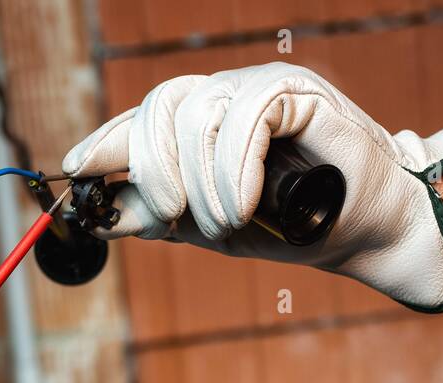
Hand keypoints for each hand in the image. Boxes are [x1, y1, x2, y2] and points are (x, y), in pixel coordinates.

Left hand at [62, 62, 442, 311]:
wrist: (367, 233)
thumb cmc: (297, 227)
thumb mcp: (214, 227)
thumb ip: (162, 216)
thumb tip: (102, 214)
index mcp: (207, 123)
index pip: (146, 117)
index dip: (108, 139)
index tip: (74, 168)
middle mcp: (230, 96)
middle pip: (161, 107)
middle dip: (155, 172)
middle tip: (173, 220)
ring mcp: (264, 89)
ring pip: (198, 113)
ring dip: (203, 185)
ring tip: (228, 224)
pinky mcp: (299, 92)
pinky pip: (245, 116)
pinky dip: (236, 170)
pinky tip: (245, 205)